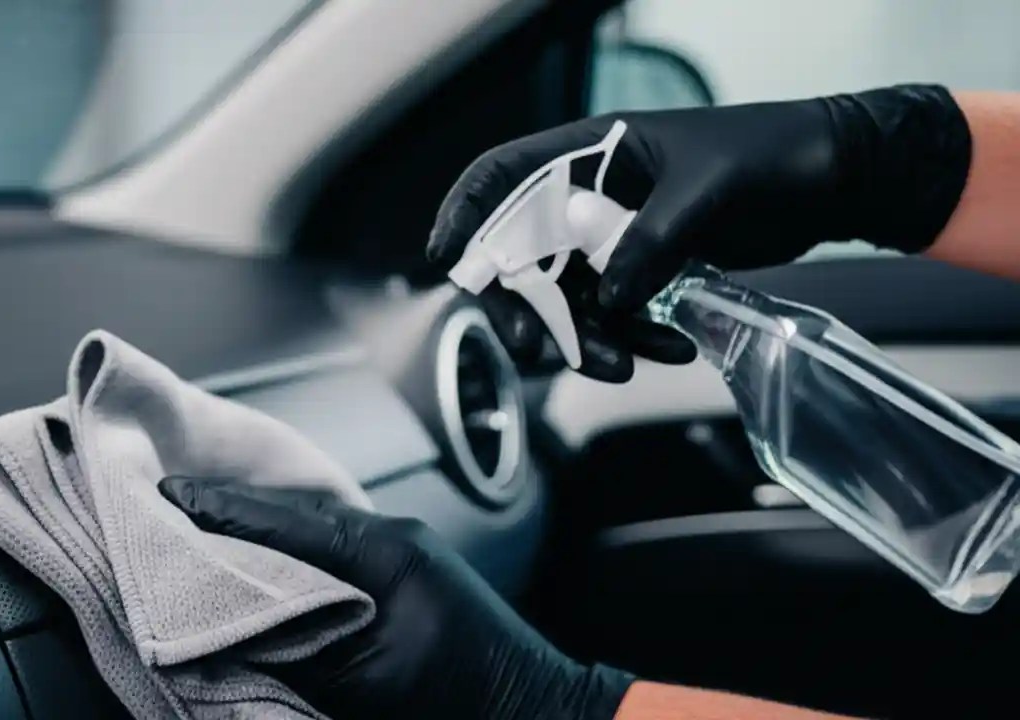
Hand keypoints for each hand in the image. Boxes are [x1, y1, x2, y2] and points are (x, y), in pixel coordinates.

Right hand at [158, 478, 633, 719]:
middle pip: (297, 515)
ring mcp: (406, 553)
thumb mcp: (364, 684)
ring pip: (317, 530)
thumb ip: (297, 648)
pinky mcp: (410, 576)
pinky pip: (339, 551)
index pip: (285, 521)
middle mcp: (395, 538)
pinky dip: (296, 553)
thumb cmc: (460, 702)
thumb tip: (230, 629)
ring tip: (206, 532)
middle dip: (235, 513)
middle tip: (173, 507)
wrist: (536, 714)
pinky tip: (269, 564)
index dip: (222, 510)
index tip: (169, 496)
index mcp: (384, 553)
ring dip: (265, 532)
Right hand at [427, 84, 968, 380]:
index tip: (449, 262)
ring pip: (570, 299)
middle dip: (530, 308)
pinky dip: (631, 338)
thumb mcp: (708, 189)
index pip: (503, 177)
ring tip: (630, 362)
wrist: (834, 179)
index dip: (465, 215)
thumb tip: (610, 299)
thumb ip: (651, 241)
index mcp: (591, 152)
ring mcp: (616, 237)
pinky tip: (669, 345)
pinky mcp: (645, 270)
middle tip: (544, 350)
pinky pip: (614, 315)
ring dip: (588, 338)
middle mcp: (591, 196)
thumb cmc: (773, 154)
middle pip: (525, 256)